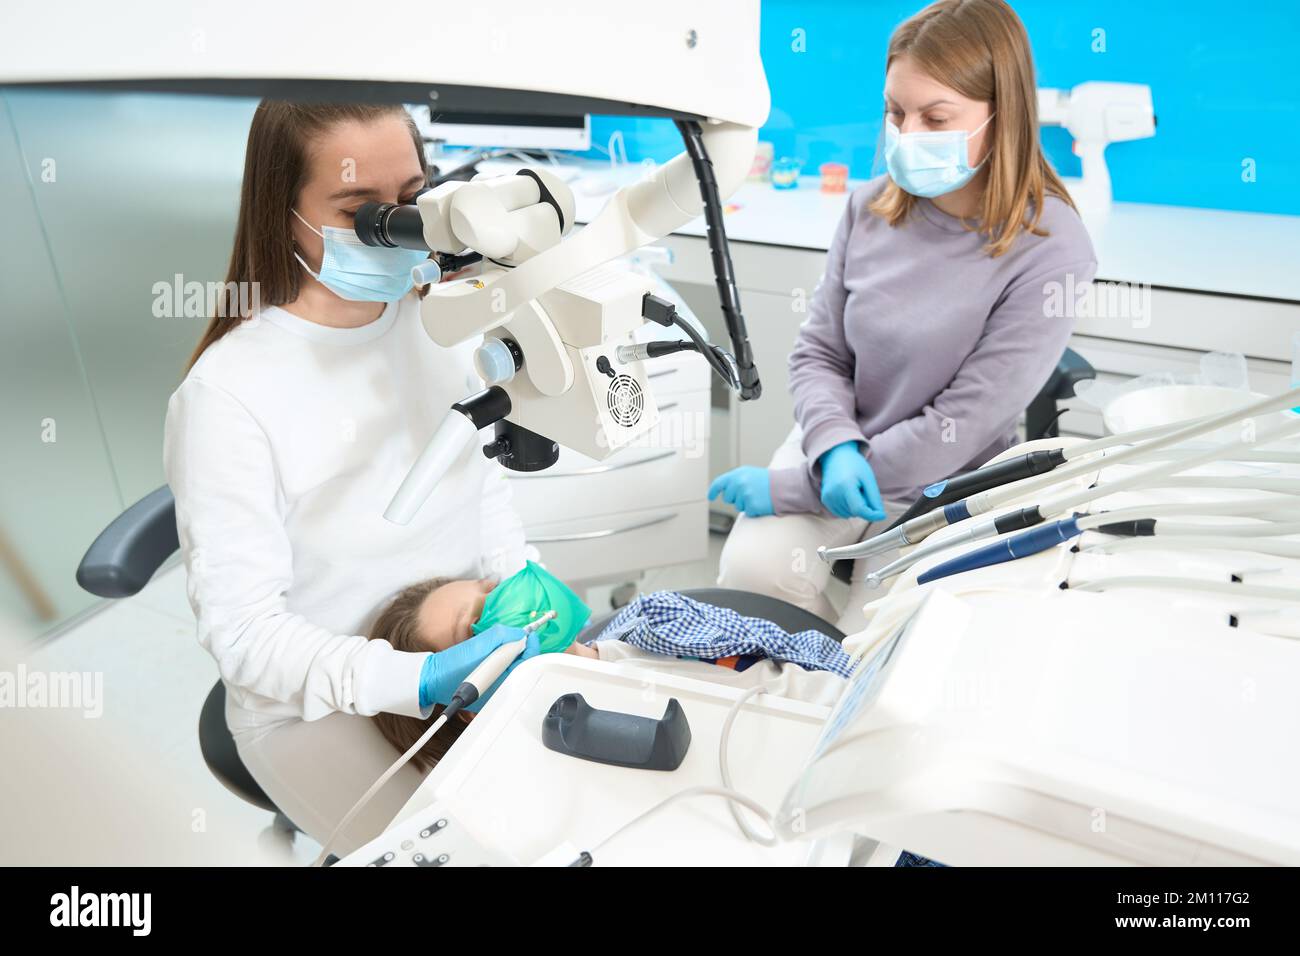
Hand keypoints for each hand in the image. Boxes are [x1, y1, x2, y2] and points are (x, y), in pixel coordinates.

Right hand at [418, 623, 538, 710]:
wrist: (433, 679)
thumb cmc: (454, 665)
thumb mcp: (481, 644)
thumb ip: (504, 635)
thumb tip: (521, 634)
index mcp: (506, 680)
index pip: (530, 658)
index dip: (530, 642)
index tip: (527, 632)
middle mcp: (504, 689)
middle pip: (524, 663)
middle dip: (518, 648)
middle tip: (508, 639)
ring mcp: (497, 691)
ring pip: (512, 666)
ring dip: (507, 654)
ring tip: (493, 649)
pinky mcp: (489, 689)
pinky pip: (502, 671)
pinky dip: (498, 662)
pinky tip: (487, 658)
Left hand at [707, 466, 773, 516]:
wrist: (784, 486)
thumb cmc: (768, 481)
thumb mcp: (749, 473)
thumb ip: (735, 479)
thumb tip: (724, 489)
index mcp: (738, 474)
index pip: (719, 483)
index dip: (713, 491)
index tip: (710, 496)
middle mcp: (739, 483)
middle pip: (728, 498)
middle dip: (736, 498)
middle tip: (750, 493)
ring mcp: (745, 494)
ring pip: (738, 506)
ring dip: (746, 504)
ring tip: (758, 496)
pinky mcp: (751, 505)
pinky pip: (748, 512)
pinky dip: (754, 510)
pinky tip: (761, 502)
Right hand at [818, 441, 885, 520]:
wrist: (837, 456)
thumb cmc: (854, 465)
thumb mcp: (868, 479)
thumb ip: (874, 499)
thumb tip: (880, 515)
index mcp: (845, 486)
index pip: (859, 509)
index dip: (872, 514)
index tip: (882, 515)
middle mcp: (833, 494)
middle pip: (855, 512)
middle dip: (863, 506)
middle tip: (862, 489)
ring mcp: (827, 498)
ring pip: (849, 514)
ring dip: (855, 507)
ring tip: (854, 490)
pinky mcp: (825, 500)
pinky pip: (841, 513)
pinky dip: (848, 508)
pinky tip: (848, 494)